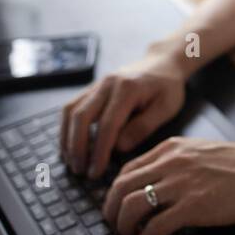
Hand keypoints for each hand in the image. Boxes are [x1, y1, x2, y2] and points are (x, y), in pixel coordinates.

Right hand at [60, 54, 186, 179]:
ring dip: (67, 138)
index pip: (107, 124)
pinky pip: (72, 107)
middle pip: (81, 116)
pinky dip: (67, 128)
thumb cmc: (168, 87)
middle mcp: (107, 83)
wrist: (162, 62)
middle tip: (80, 171)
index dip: (99, 151)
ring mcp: (97, 84)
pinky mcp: (92, 88)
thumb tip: (118, 148)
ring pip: (70, 110)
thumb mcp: (166, 108)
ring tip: (72, 162)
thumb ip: (142, 128)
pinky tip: (70, 146)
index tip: (96, 172)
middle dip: (77, 147)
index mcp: (127, 89)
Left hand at [101, 138, 234, 234]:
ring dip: (124, 228)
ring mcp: (181, 184)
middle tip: (116, 228)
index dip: (114, 194)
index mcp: (171, 149)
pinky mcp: (193, 206)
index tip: (116, 209)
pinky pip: (154, 226)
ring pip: (131, 206)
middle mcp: (171, 163)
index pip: (126, 170)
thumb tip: (153, 185)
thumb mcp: (199, 152)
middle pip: (120, 188)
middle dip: (111, 213)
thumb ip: (175, 163)